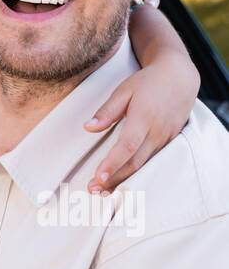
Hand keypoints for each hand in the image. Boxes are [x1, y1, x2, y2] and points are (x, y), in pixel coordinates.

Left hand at [84, 54, 199, 192]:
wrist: (179, 78)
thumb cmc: (148, 83)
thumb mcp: (124, 91)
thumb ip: (107, 111)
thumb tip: (88, 127)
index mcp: (143, 117)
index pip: (127, 146)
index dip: (112, 164)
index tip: (97, 177)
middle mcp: (156, 132)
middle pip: (135, 162)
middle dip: (114, 179)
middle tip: (93, 190)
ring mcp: (165, 139)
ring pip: (144, 165)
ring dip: (125, 179)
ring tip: (104, 190)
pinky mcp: (170, 142)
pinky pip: (153, 161)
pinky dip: (138, 173)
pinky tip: (124, 180)